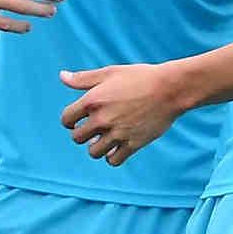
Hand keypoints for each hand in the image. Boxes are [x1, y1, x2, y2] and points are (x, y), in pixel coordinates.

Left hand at [59, 61, 188, 165]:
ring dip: (96, 147)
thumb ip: (83, 79)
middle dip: (82, 134)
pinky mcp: (133, 144)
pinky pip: (113, 161)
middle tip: (93, 129)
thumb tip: (62, 76)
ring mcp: (118, 133)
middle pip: (77, 138)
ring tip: (104, 139)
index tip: (78, 119)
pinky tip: (117, 147)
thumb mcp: (109, 73)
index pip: (66, 119)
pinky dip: (112, 157)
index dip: (70, 120)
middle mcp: (102, 119)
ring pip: (93, 153)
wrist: (170, 88)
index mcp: (92, 101)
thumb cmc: (140, 77)